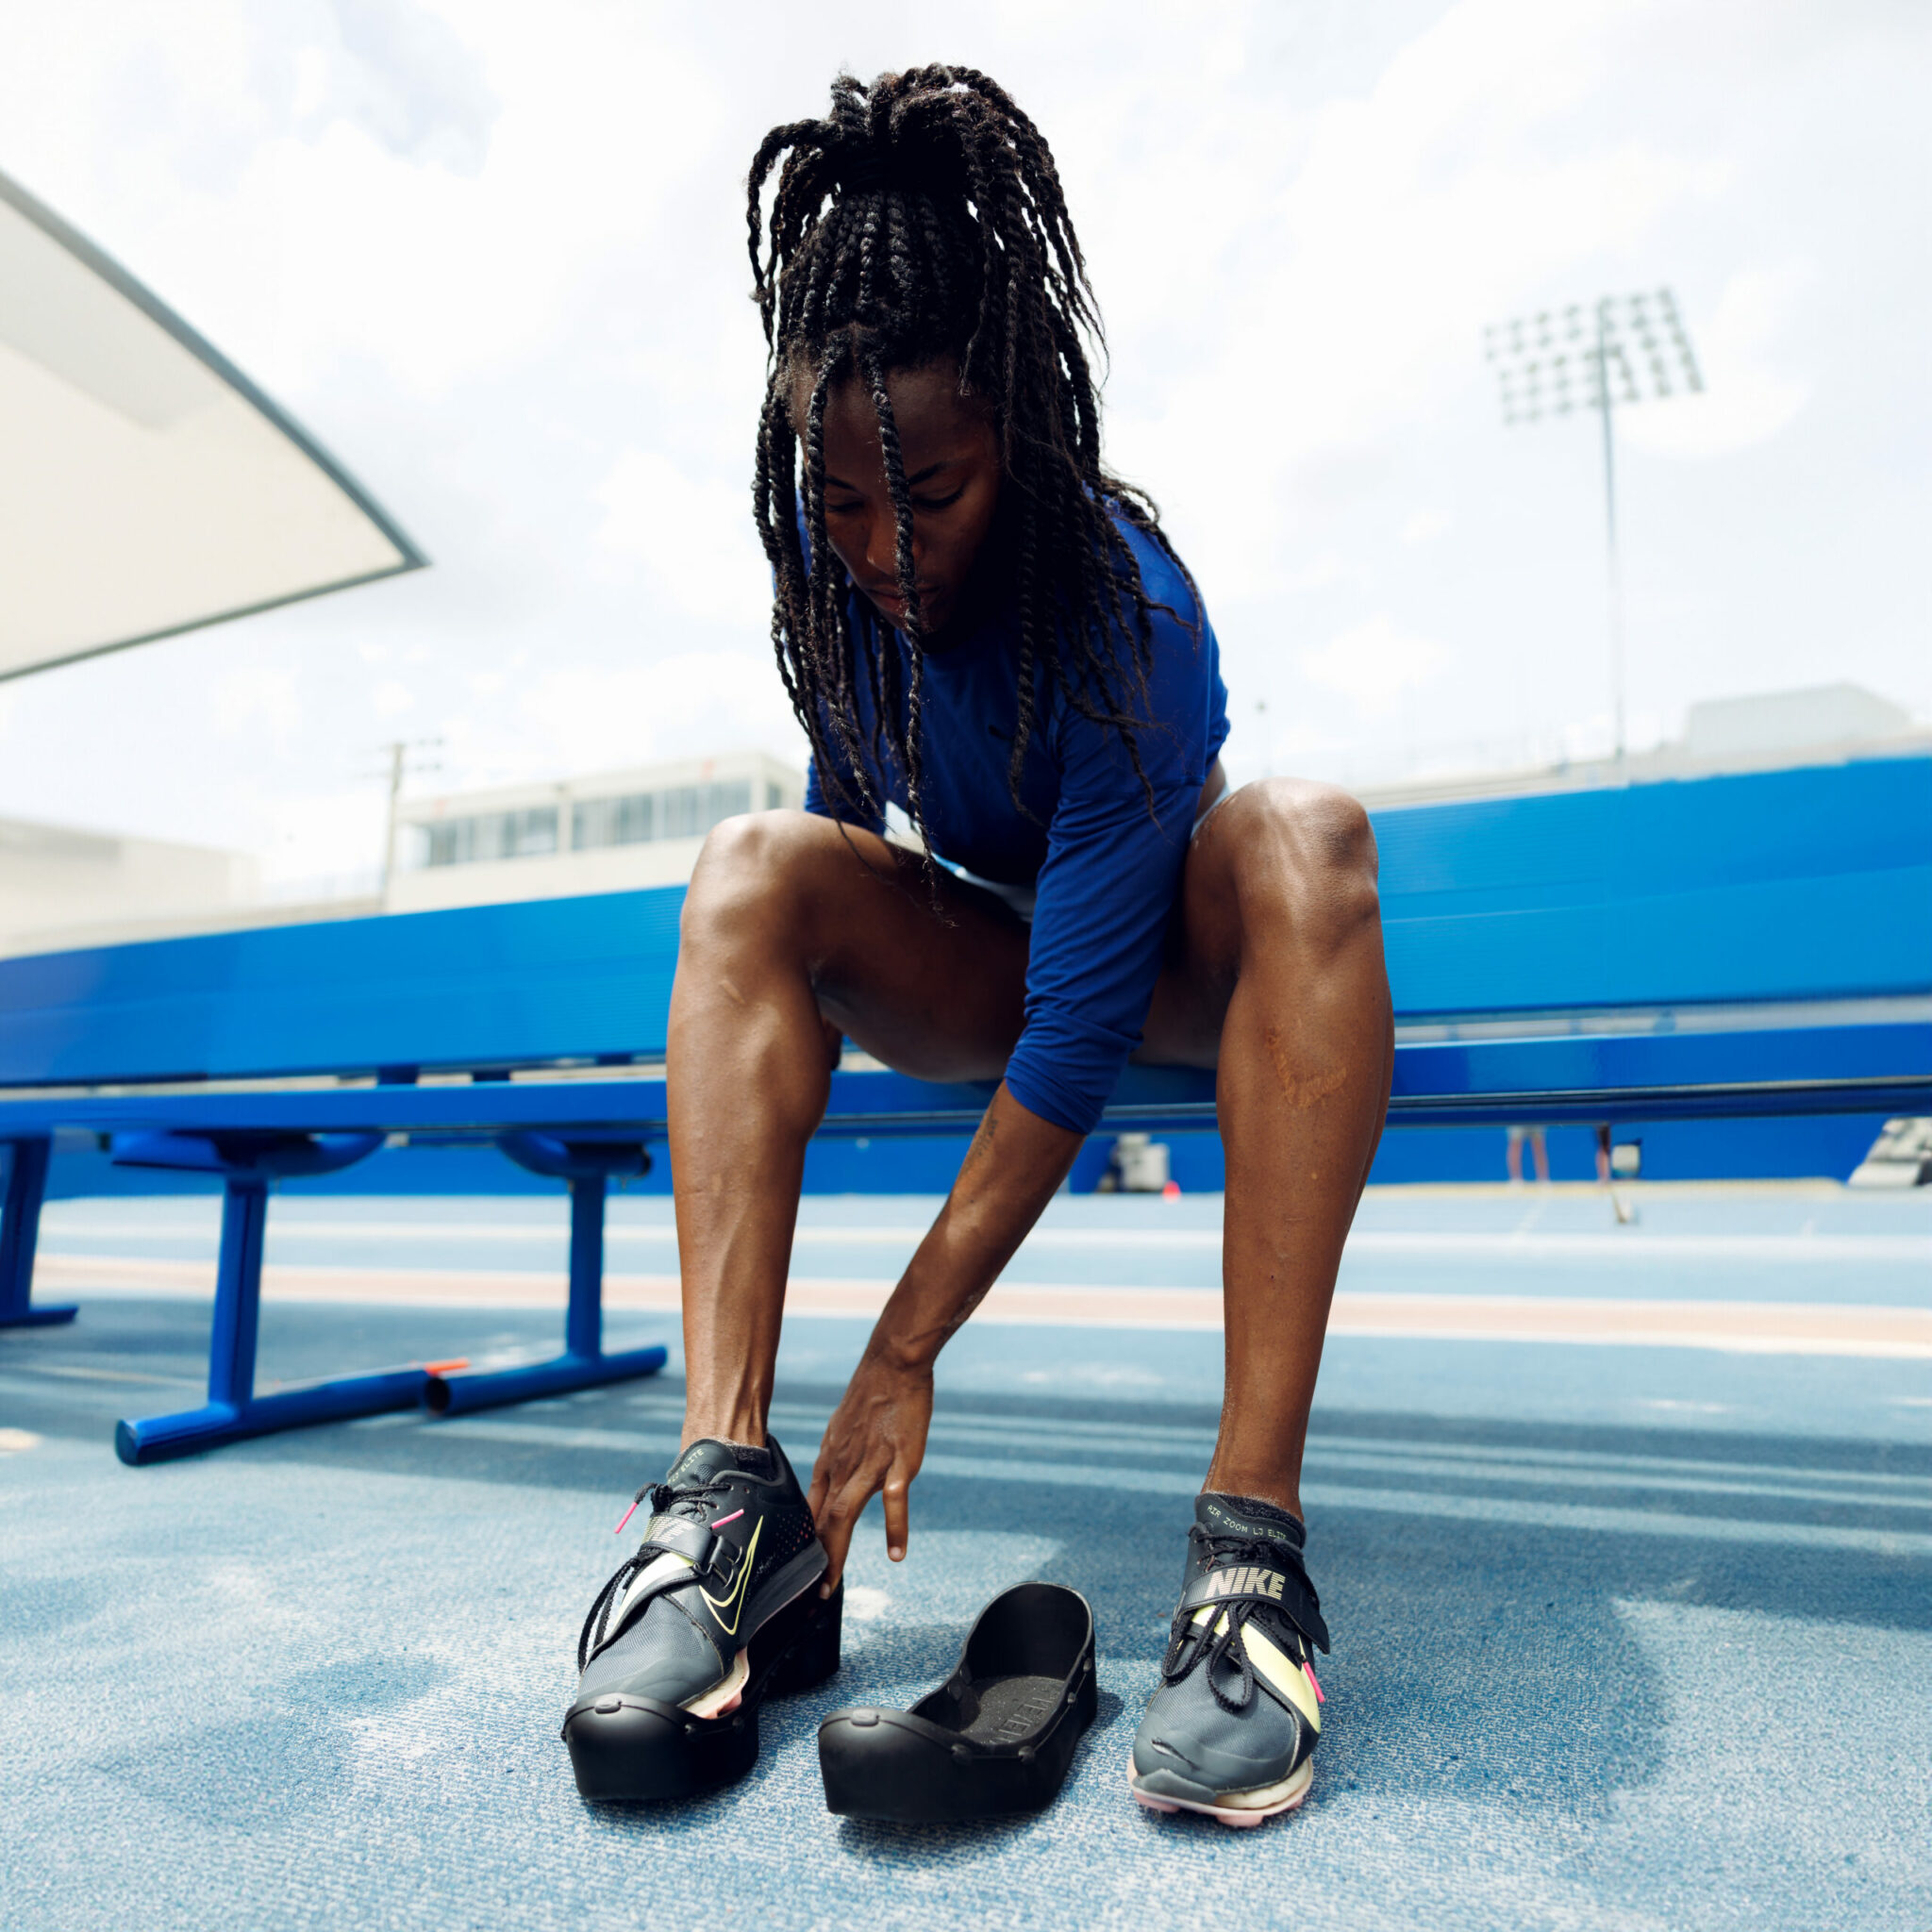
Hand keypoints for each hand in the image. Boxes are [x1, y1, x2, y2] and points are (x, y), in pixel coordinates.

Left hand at [806, 1344, 933, 1594]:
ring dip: (835, 1553)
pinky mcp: (899, 1460)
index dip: (806, 1542)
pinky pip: (894, 1500)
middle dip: (815, 1559)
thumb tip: (837, 1486)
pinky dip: (894, 1528)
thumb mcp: (844, 1430)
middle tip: (810, 1594)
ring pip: (845, 1514)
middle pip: (823, 1519)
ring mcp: (870, 1463)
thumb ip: (840, 1460)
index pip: (812, 1508)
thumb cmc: (872, 1395)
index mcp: (830, 1459)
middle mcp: (843, 1465)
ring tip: (830, 1586)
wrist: (893, 1364)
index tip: (800, 1571)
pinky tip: (896, 1554)